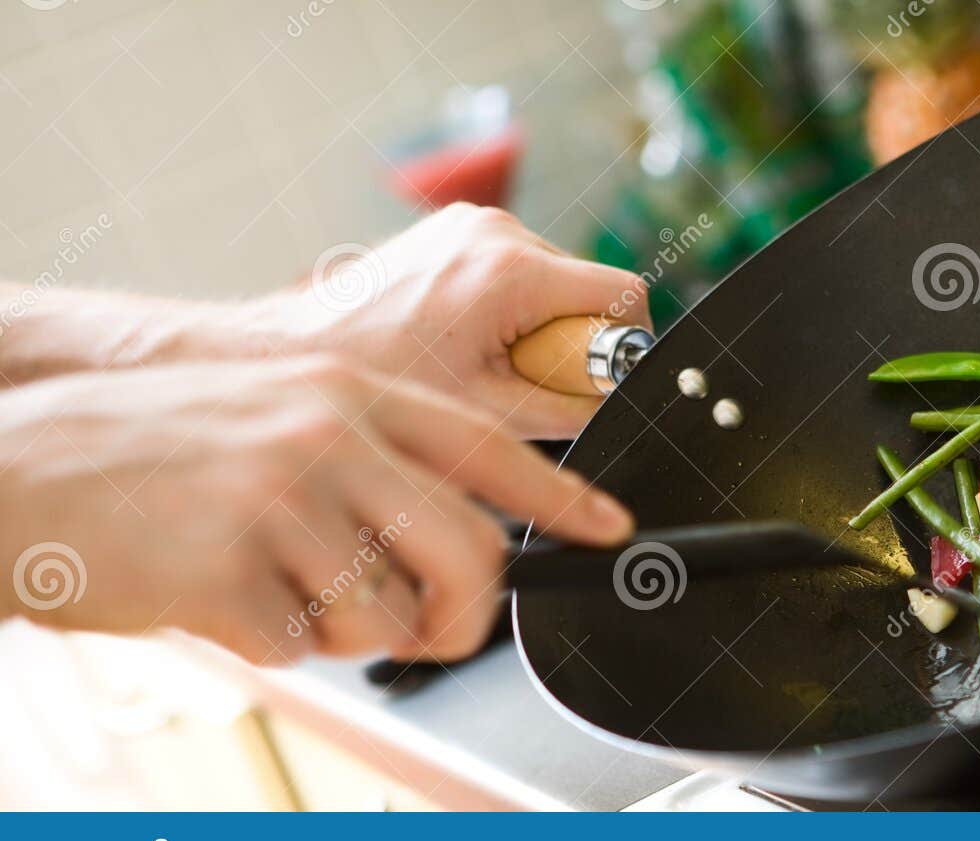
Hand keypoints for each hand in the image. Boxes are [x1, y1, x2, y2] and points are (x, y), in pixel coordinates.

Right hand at [0, 356, 633, 663]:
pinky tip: (219, 594)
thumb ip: (370, 465)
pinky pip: (305, 645)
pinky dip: (274, 642)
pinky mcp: (229, 570)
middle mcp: (326, 434)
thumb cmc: (148, 454)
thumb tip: (462, 550)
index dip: (561, 496)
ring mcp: (278, 499)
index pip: (489, 447)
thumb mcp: (273, 419)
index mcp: (347, 393)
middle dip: (467, 616)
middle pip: (469, 553)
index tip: (609, 529)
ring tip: (278, 587)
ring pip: (389, 614)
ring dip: (348, 629)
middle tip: (439, 633)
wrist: (16, 470)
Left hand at [272, 203, 650, 438]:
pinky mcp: (452, 232)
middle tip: (514, 384)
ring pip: (553, 283)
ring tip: (480, 365)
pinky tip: (462, 344)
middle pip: (588, 290)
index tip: (588, 384)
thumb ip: (566, 408)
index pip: (624, 296)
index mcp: (511, 269)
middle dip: (569, 344)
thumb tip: (612, 403)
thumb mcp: (487, 415)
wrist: (294, 353)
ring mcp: (470, 225)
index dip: (623, 349)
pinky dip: (507, 312)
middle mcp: (495, 231)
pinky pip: (515, 273)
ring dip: (536, 329)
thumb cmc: (377, 384)